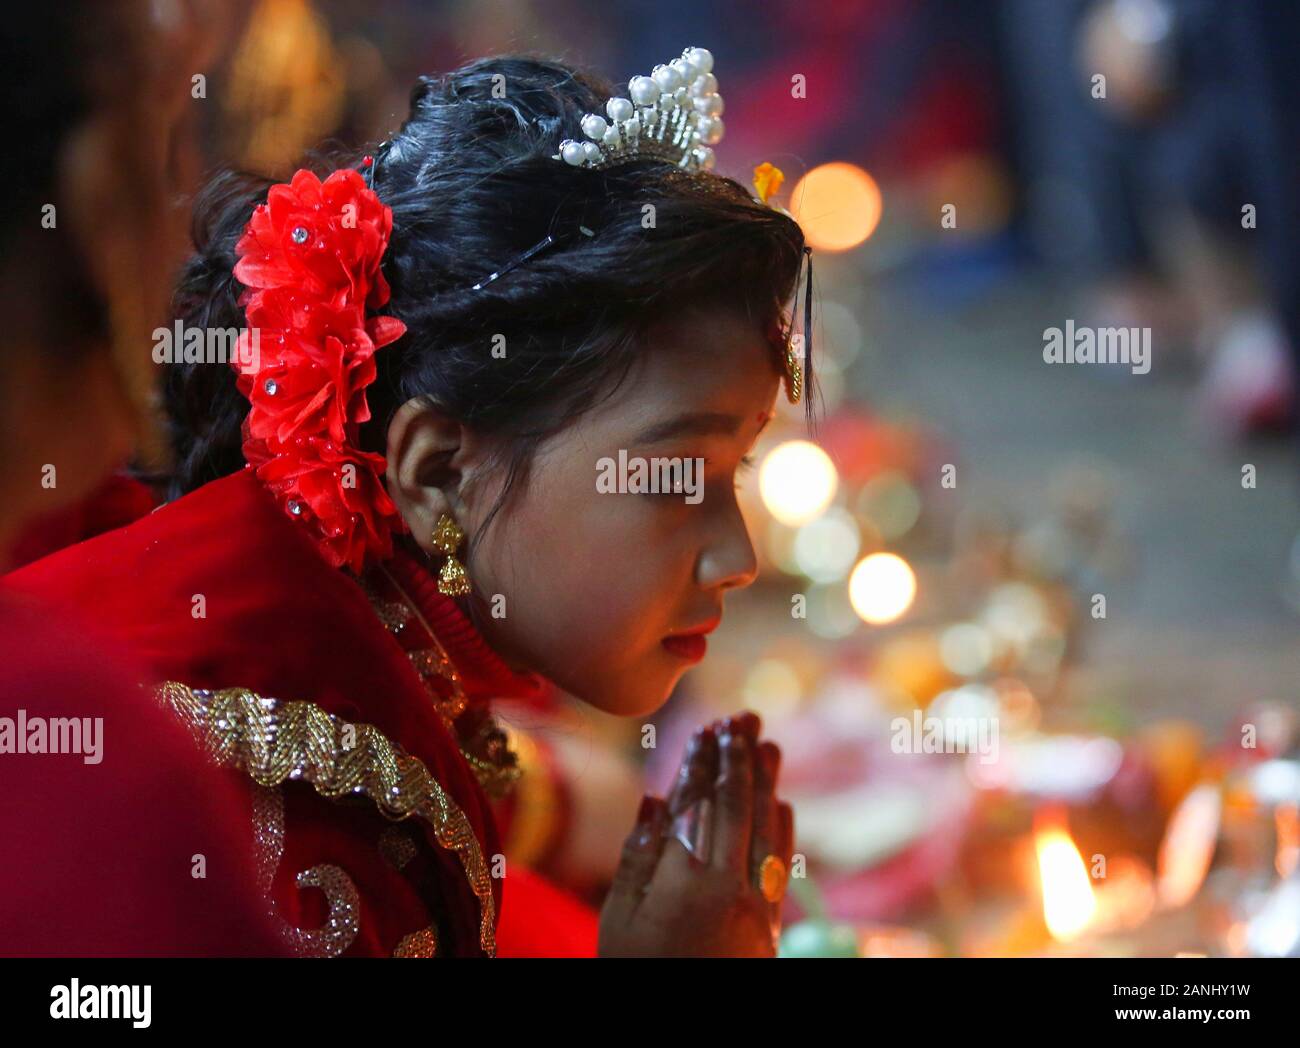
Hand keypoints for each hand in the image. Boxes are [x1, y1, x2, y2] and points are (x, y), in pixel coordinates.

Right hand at [598, 711, 793, 956]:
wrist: (688, 1036)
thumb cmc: (638, 973)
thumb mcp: (619, 919)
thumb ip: (640, 857)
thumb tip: (660, 800)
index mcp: (688, 878)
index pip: (701, 803)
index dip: (703, 763)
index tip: (706, 729)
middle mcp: (730, 884)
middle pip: (739, 806)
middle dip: (741, 758)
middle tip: (744, 717)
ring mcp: (756, 904)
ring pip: (766, 828)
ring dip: (767, 782)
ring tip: (767, 743)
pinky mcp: (769, 926)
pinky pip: (781, 864)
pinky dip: (782, 828)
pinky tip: (781, 805)